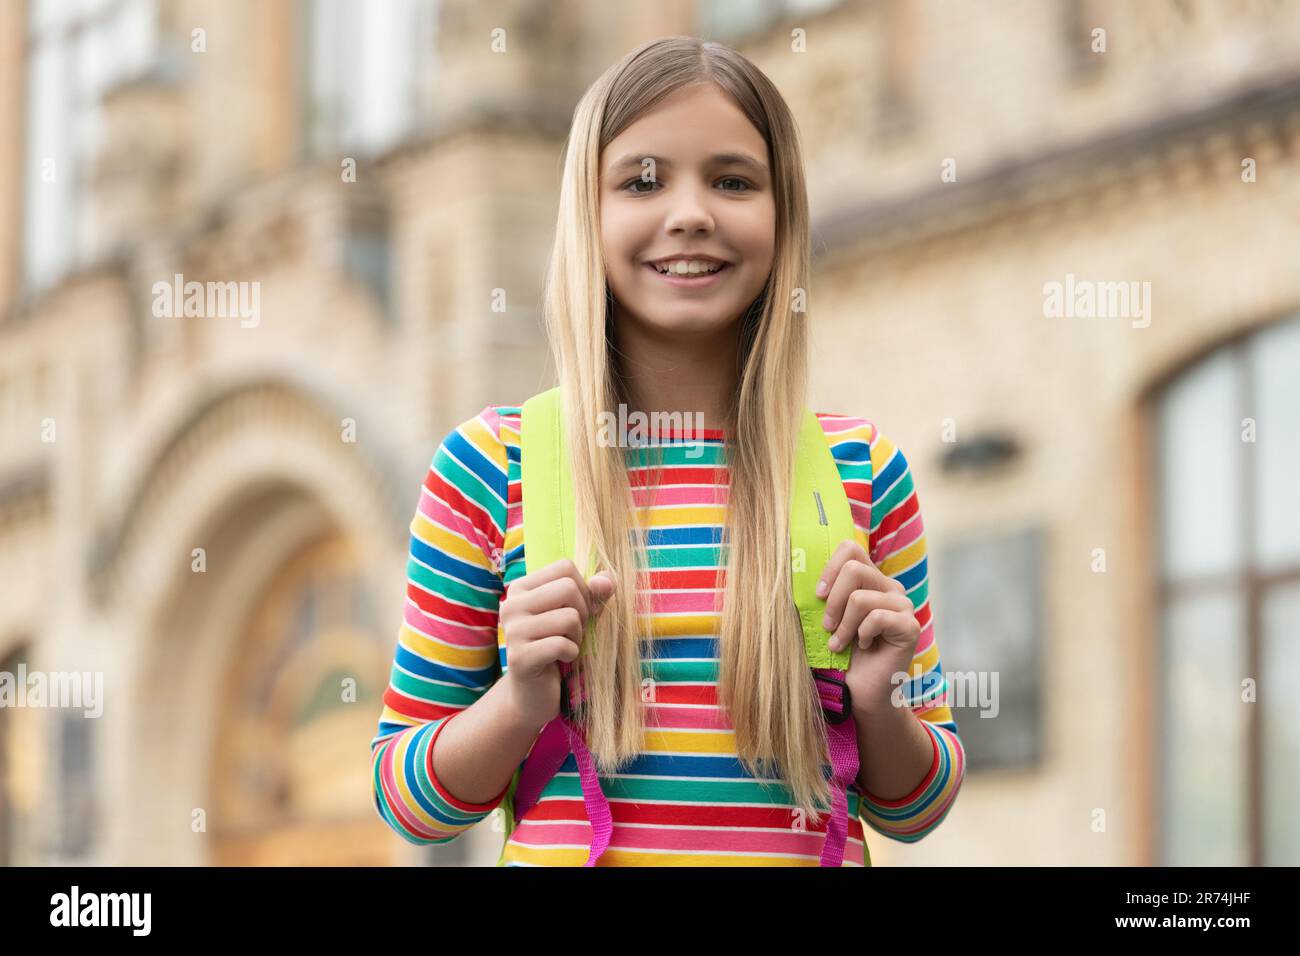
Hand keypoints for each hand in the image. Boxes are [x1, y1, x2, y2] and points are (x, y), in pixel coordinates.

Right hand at [500, 559, 615, 726]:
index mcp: (521, 587)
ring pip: (569, 617)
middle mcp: (511, 604)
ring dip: (577, 636)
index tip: (577, 611)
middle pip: (568, 588)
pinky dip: (572, 654)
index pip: (565, 567)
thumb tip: (607, 581)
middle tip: (572, 633)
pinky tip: (561, 661)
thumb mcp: (578, 615)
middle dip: (582, 613)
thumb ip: (593, 594)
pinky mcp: (520, 657)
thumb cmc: (557, 647)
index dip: (583, 589)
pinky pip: (563, 644)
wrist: (533, 693)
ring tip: (565, 647)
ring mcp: (512, 631)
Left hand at [816, 540, 919, 716]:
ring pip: (861, 598)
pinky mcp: (910, 626)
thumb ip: (823, 593)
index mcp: (870, 579)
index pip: (851, 548)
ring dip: (843, 625)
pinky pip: (877, 618)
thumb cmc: (841, 652)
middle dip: (833, 601)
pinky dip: (862, 635)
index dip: (830, 567)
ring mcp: (903, 605)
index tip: (818, 595)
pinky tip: (864, 646)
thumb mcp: (827, 617)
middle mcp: (890, 587)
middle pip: (854, 568)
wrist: (860, 690)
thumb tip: (799, 571)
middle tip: (827, 626)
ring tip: (840, 643)